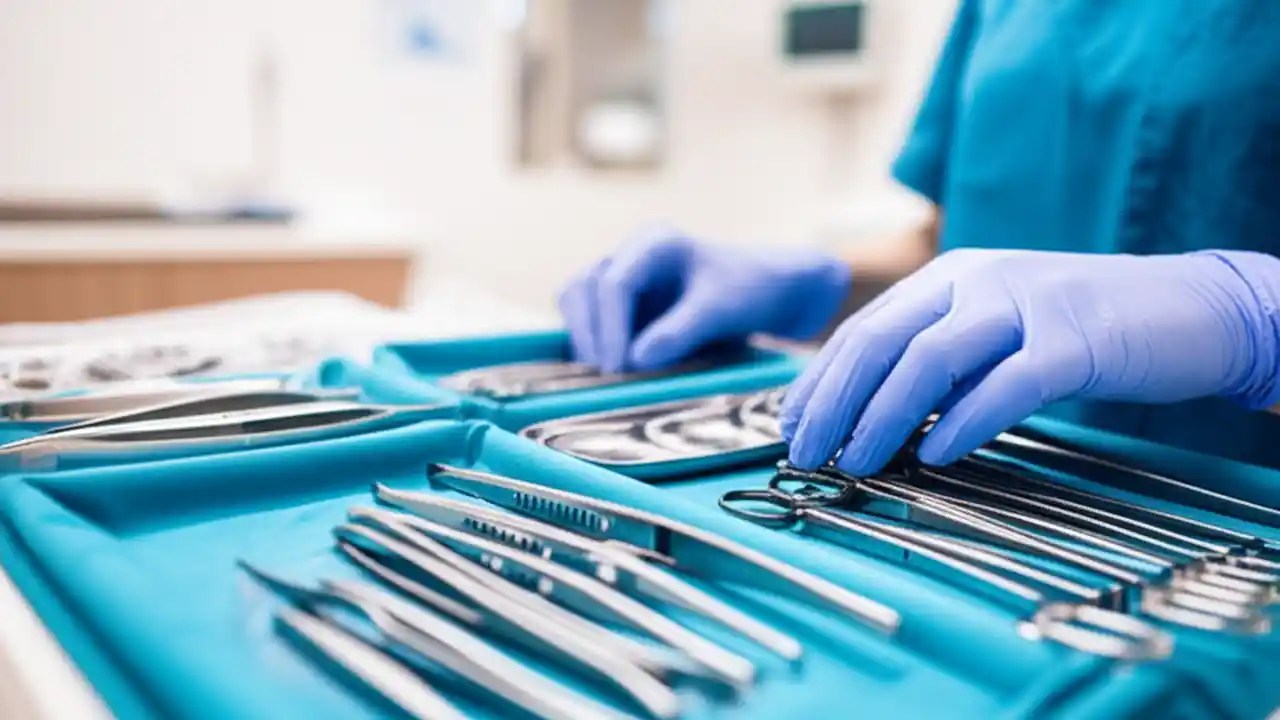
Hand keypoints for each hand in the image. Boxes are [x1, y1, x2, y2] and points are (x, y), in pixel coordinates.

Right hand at [558, 226, 851, 372]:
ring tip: (606, 372)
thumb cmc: (750, 290)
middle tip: (608, 374)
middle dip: (590, 332)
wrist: (770, 291)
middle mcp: (630, 254)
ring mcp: (622, 276)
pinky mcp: (621, 303)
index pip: (614, 283)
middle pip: (584, 287)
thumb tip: (636, 359)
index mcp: (655, 243)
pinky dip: (591, 340)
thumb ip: (681, 331)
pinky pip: (588, 318)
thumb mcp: (721, 309)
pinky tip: (609, 366)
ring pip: (576, 299)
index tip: (618, 367)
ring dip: (584, 335)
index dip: (609, 327)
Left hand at [780, 248, 1279, 475]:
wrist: (1192, 306)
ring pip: (930, 361)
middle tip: (805, 456)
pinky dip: (963, 422)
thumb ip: (942, 361)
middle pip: (881, 341)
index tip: (788, 427)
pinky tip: (933, 456)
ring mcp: (1027, 305)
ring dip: (882, 418)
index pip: (863, 329)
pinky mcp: (1075, 340)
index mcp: (951, 277)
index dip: (819, 381)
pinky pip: (1006, 384)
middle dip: (833, 403)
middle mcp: (978, 280)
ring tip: (854, 463)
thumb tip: (868, 416)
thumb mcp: (999, 331)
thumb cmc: (1083, 330)